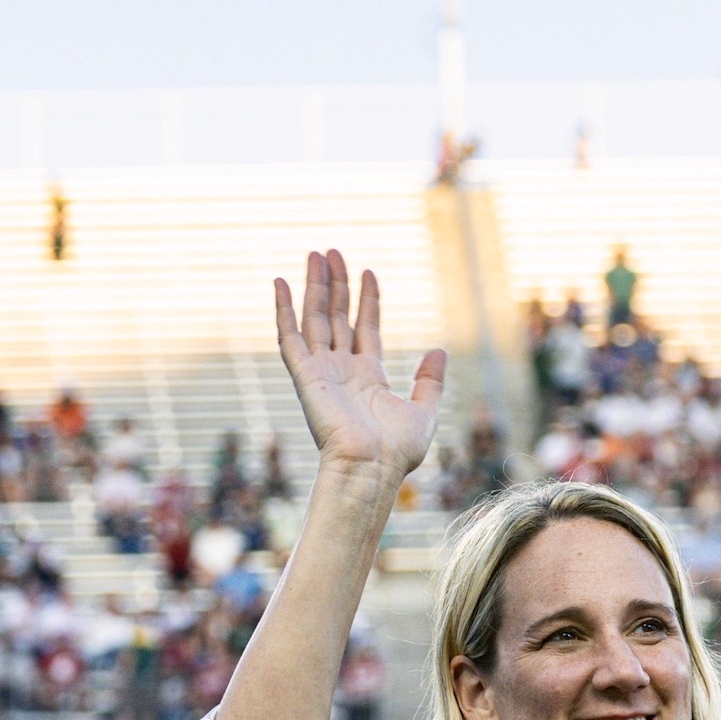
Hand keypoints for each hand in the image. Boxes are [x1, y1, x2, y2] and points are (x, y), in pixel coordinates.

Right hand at [274, 249, 445, 480]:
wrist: (371, 467)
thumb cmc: (397, 451)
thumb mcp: (424, 411)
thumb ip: (429, 381)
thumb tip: (439, 350)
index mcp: (368, 378)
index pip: (365, 327)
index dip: (366, 299)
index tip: (367, 272)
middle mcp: (342, 371)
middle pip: (337, 317)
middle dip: (336, 284)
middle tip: (333, 252)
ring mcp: (322, 372)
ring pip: (315, 319)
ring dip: (314, 286)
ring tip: (317, 254)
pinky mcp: (305, 376)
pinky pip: (289, 337)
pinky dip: (283, 309)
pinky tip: (281, 282)